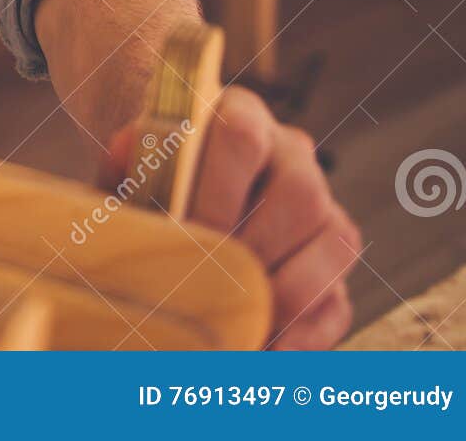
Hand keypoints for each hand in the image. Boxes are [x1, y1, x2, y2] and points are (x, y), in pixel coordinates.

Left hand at [104, 86, 361, 348]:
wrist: (178, 201)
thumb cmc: (152, 183)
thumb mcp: (132, 169)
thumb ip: (127, 164)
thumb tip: (126, 155)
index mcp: (239, 117)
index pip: (244, 135)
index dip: (218, 187)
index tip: (188, 228)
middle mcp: (292, 155)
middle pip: (303, 191)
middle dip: (255, 244)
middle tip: (211, 279)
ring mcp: (324, 207)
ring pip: (337, 241)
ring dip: (286, 290)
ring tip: (239, 318)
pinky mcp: (332, 264)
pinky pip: (339, 299)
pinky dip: (305, 333)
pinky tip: (267, 349)